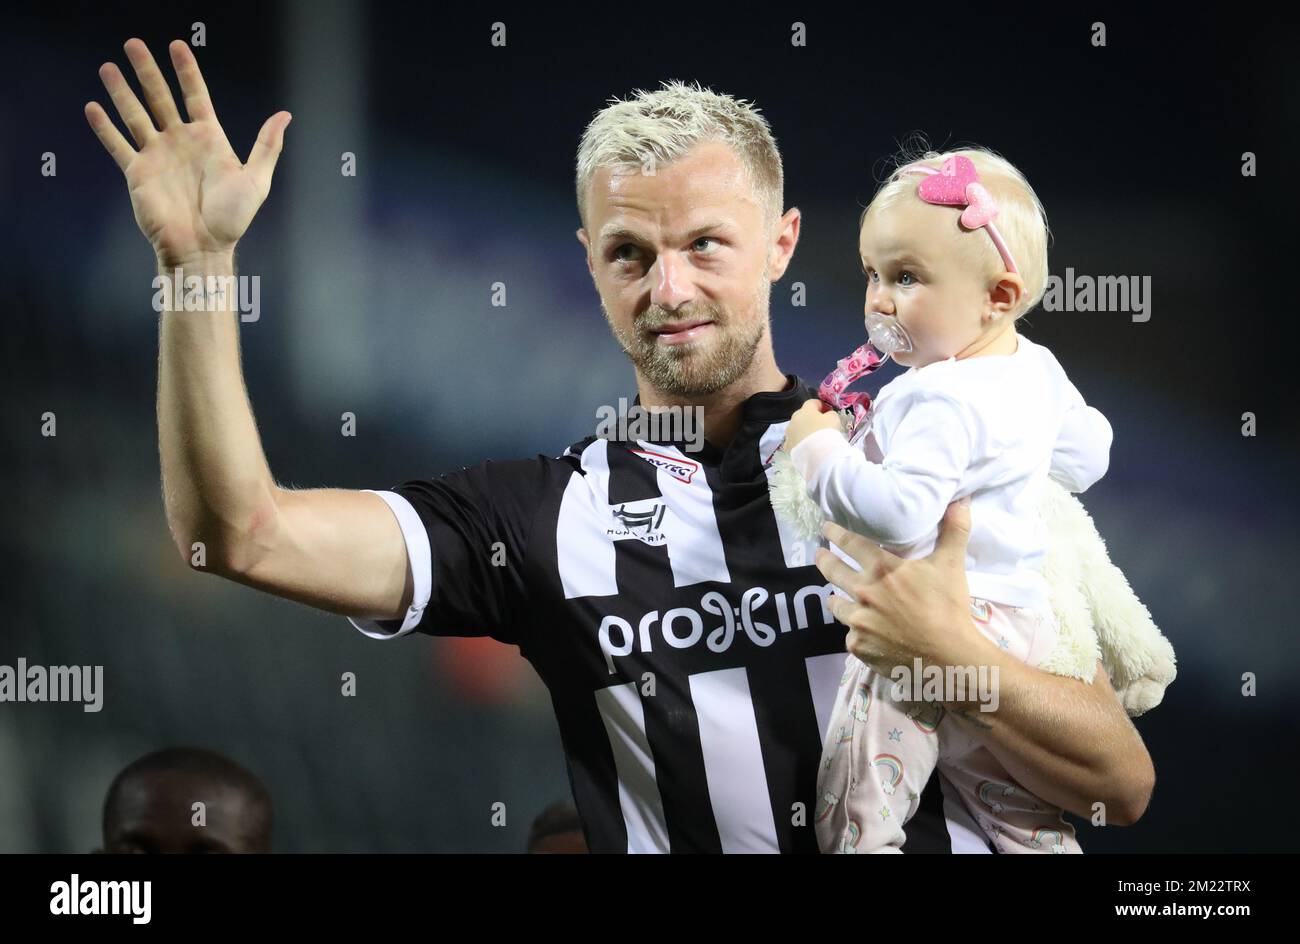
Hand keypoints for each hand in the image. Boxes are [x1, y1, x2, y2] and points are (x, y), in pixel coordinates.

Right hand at [84, 39, 290, 265]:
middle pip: (160, 97)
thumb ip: (267, 146)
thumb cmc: (232, 219)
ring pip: (135, 115)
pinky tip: (93, 107)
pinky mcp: (137, 172)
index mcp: (209, 139)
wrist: (203, 248)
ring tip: (108, 67)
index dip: (186, 71)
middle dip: (147, 71)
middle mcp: (181, 142)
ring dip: (121, 91)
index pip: (195, 96)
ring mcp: (157, 155)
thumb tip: (285, 115)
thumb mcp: (256, 180)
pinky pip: (118, 145)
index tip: (176, 46)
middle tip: (134, 43)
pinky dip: (105, 128)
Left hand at [784, 399, 841, 452]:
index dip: (821, 406)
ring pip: (796, 429)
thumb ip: (830, 414)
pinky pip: (793, 442)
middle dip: (811, 419)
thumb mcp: (833, 419)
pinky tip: (806, 448)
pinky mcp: (787, 446)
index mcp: (805, 410)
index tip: (828, 412)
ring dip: (803, 431)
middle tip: (821, 426)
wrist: (817, 454)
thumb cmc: (826, 432)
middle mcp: (794, 420)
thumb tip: (827, 415)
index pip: (812, 403)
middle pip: (802, 416)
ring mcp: (789, 433)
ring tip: (814, 439)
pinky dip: (799, 443)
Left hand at [815, 498, 976, 672]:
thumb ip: (954, 530)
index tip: (826, 528)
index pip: (851, 544)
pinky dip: (856, 631)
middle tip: (819, 555)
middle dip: (824, 560)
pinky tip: (862, 631)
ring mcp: (858, 621)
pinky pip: (851, 635)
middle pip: (833, 571)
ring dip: (836, 598)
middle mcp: (863, 592)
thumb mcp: (951, 565)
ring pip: (837, 605)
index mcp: (882, 569)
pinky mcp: (858, 646)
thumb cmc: (948, 607)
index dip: (835, 534)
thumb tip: (962, 499)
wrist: (948, 657)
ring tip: (834, 597)